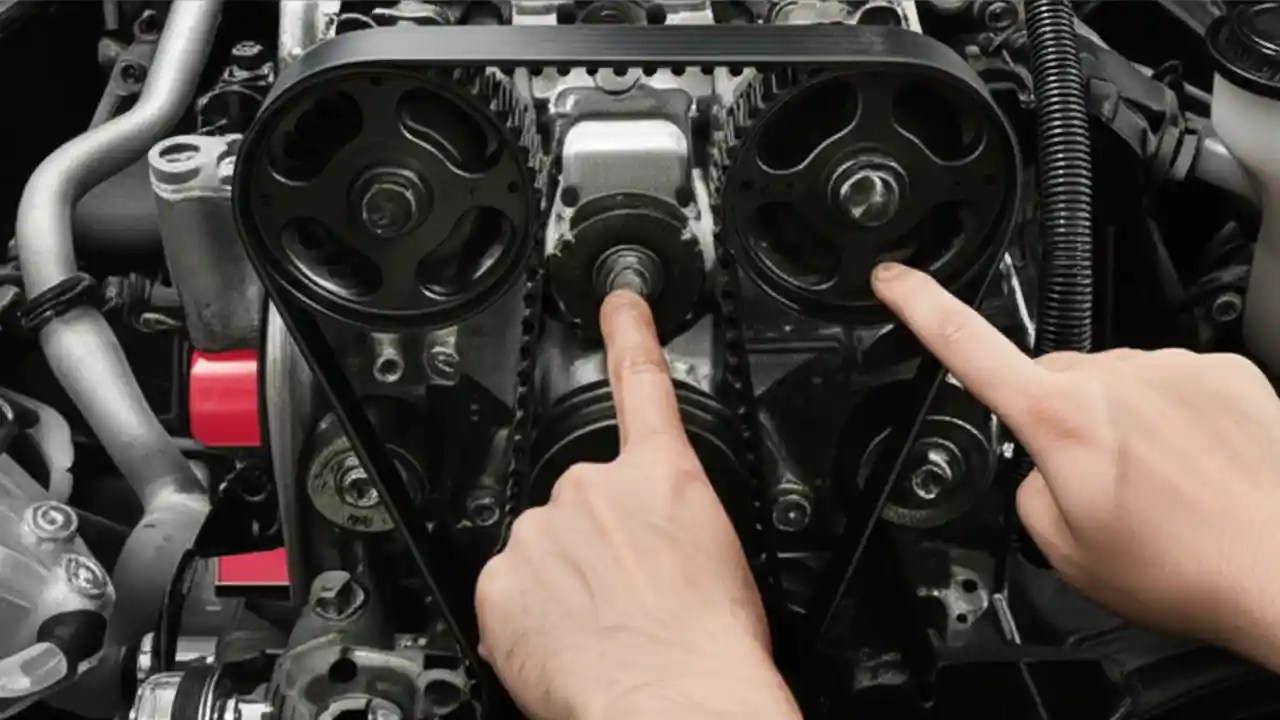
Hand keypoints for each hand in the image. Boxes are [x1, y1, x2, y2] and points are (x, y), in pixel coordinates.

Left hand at [475, 291, 799, 719]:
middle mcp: (593, 489)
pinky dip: (526, 618)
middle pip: (579, 502)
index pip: (641, 383)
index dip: (628, 336)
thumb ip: (669, 529)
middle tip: (620, 599)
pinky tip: (563, 646)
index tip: (617, 304)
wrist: (673, 703)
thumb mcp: (720, 562)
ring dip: (559, 584)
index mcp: (661, 479)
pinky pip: (507, 593)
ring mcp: (541, 532)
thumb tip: (649, 554)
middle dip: (591, 544)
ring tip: (599, 632)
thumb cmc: (709, 649)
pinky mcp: (500, 580)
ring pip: (541, 550)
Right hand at [873, 262, 1279, 668]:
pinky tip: (1198, 469)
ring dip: (1123, 426)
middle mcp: (1114, 378)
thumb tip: (1041, 467)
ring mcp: (1172, 369)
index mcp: (1059, 419)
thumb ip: (1029, 492)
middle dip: (1059, 423)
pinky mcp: (1223, 371)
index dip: (921, 306)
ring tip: (1162, 490)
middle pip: (1053, 380)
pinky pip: (1172, 384)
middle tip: (1099, 490)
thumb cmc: (1187, 569)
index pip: (967, 346)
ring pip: (1115, 384)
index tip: (893, 277)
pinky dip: (1174, 420)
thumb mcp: (1066, 551)